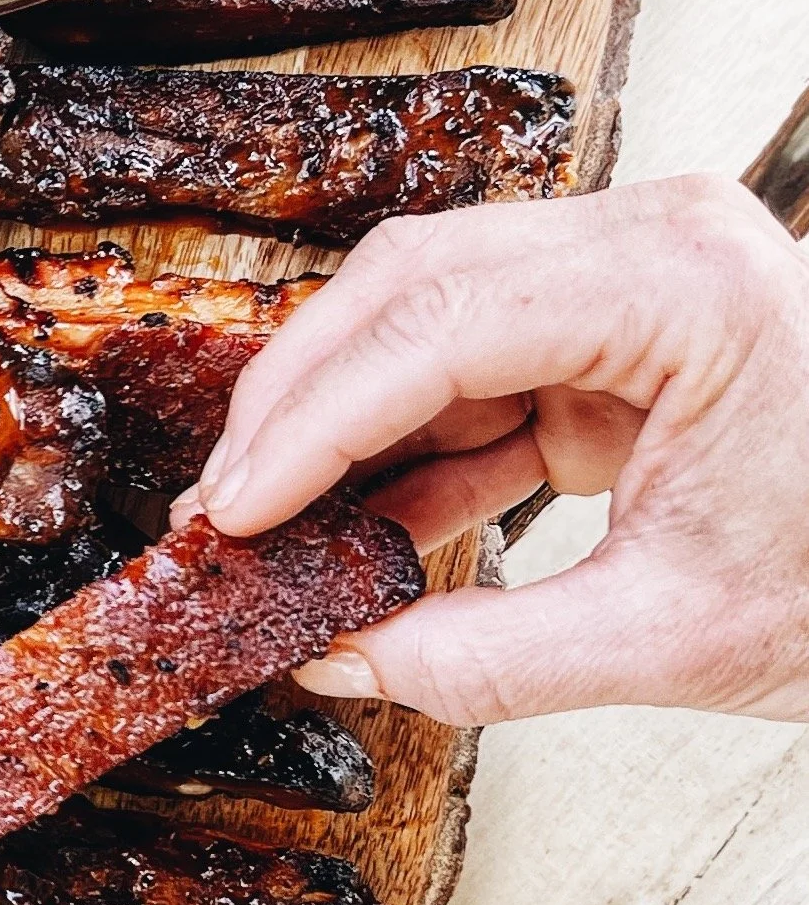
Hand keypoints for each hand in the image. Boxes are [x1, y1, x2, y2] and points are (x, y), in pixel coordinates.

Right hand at [181, 177, 808, 725]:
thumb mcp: (678, 637)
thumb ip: (488, 658)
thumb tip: (342, 662)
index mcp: (682, 283)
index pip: (438, 324)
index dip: (312, 420)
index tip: (234, 507)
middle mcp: (654, 242)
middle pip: (413, 288)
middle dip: (302, 405)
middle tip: (224, 512)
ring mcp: (638, 279)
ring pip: (430, 320)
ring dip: (348, 427)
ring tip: (274, 528)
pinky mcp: (628, 335)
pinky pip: (484, 373)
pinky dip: (416, 453)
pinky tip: (360, 531)